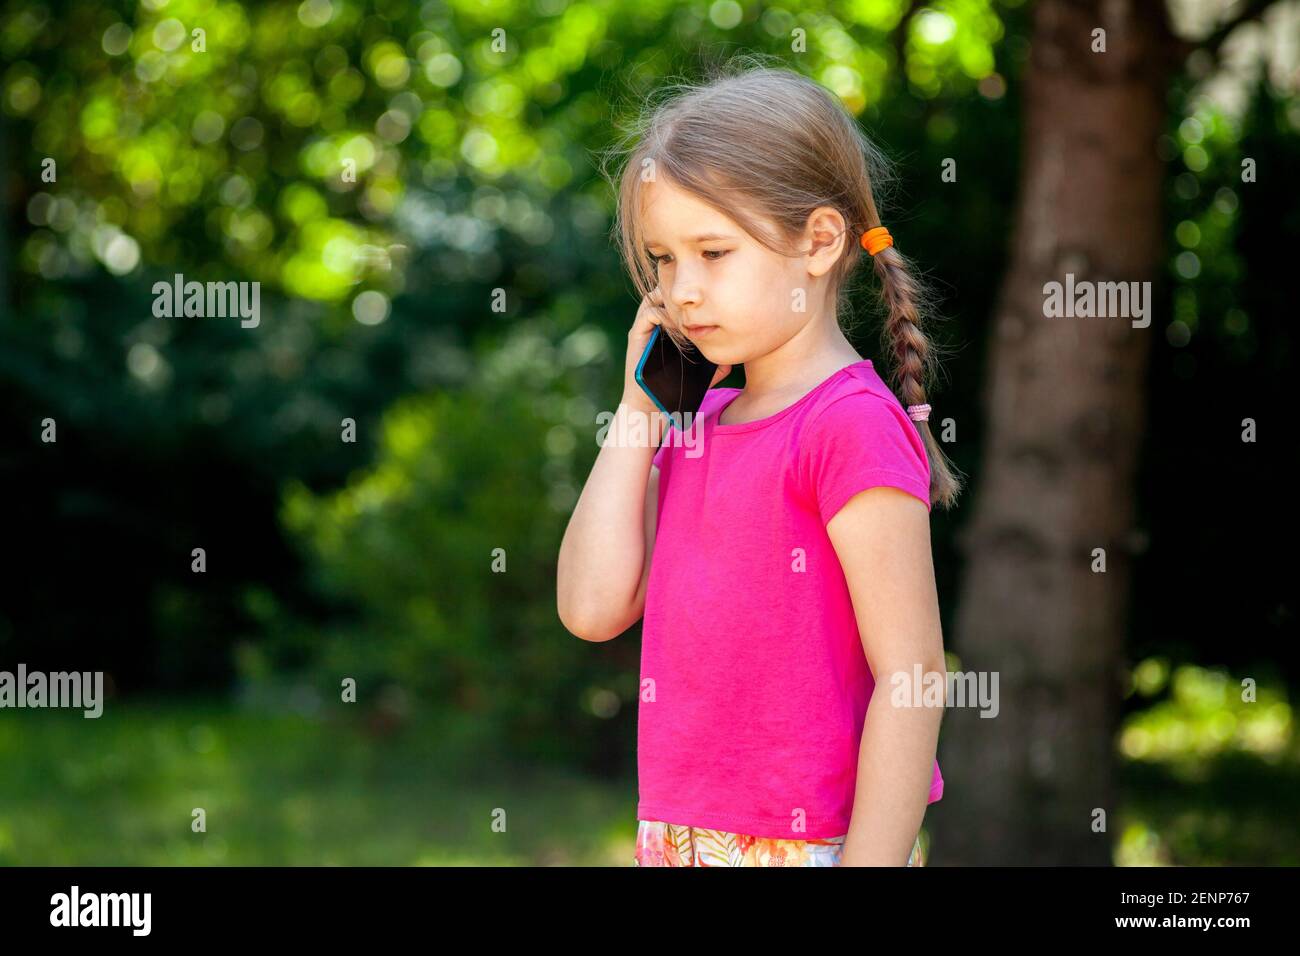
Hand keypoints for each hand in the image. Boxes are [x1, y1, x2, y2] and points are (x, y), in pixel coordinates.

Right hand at [622, 287, 731, 414]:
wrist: (651, 405)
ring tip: (690, 313)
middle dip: (681, 294)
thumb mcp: (700, 375)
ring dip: (672, 302)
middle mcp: (654, 323)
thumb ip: (714, 367)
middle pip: (664, 292)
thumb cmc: (674, 390)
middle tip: (700, 301)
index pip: (677, 300)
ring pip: (654, 298)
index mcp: (667, 328)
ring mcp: (643, 328)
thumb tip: (732, 361)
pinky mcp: (636, 335)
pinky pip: (649, 313)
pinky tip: (679, 327)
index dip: (691, 298)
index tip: (709, 304)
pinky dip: (664, 315)